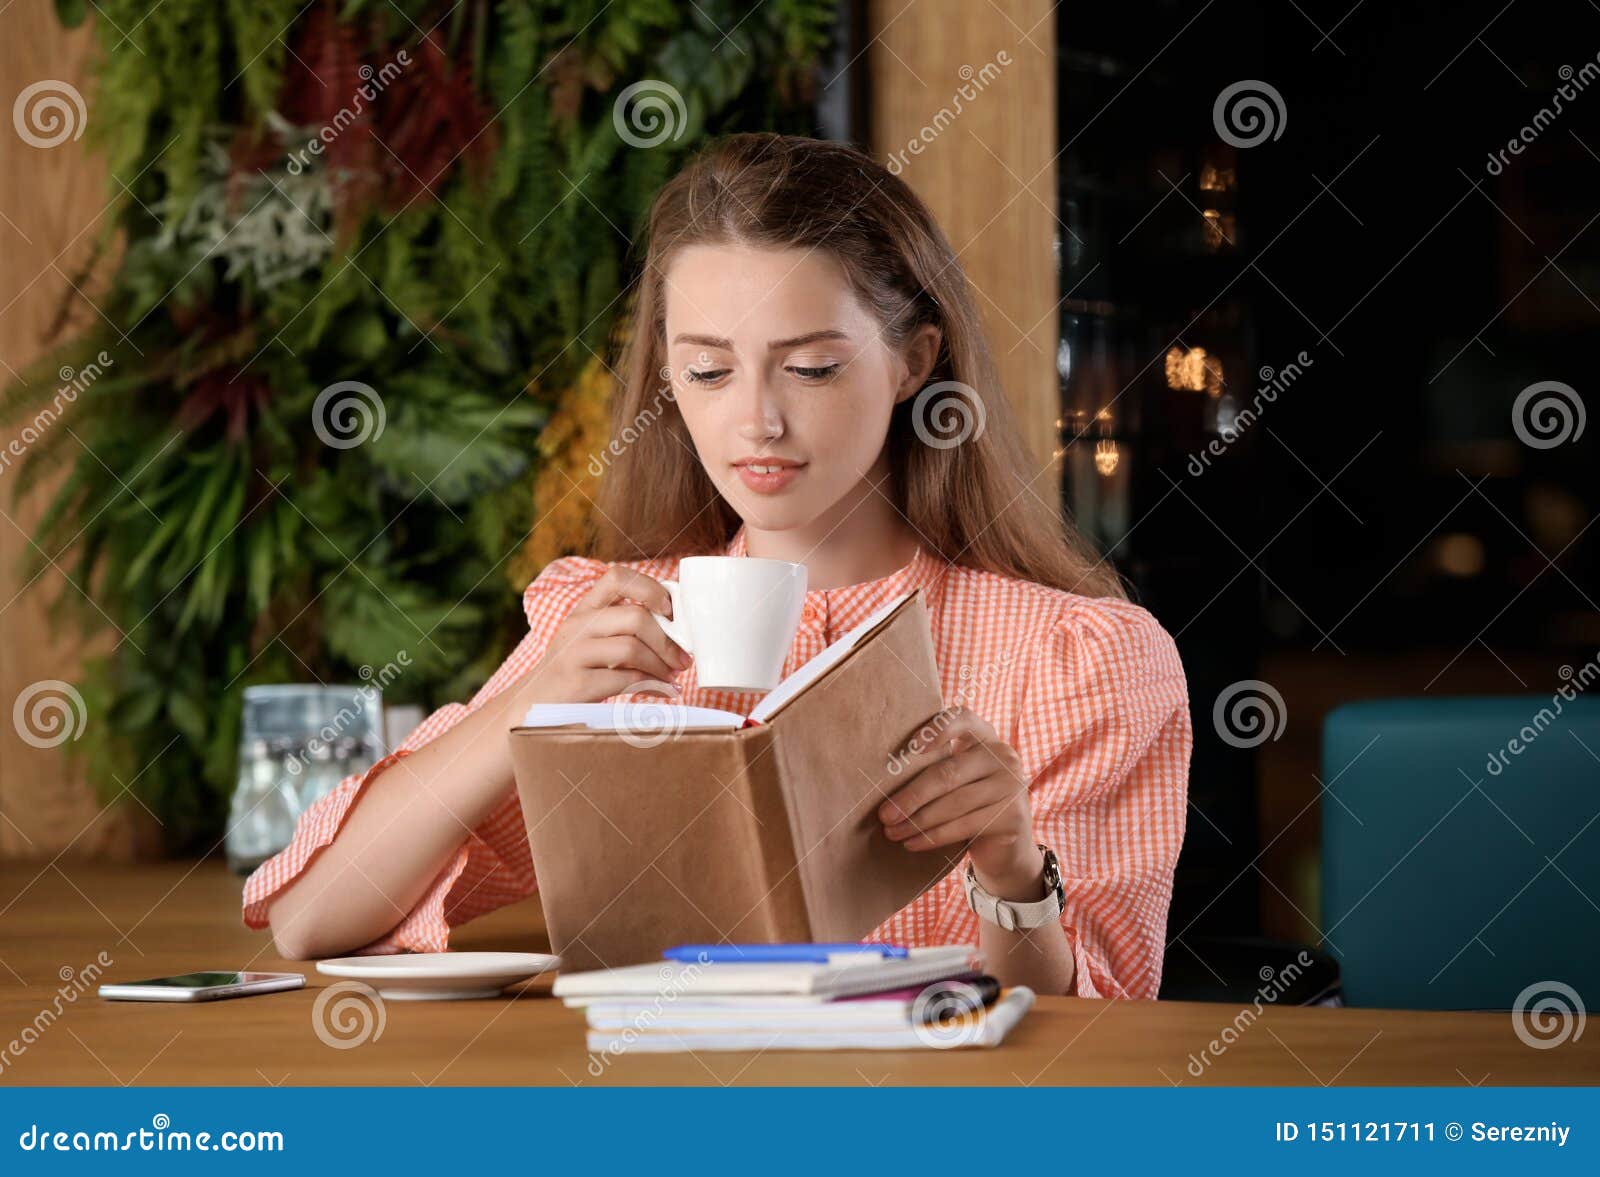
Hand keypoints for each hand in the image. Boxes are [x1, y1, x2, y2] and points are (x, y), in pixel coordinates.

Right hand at [526, 565, 691, 704]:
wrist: (533, 705)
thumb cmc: (575, 672)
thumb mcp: (594, 642)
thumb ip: (625, 632)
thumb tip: (679, 639)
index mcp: (584, 609)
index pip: (617, 577)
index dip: (650, 588)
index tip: (670, 610)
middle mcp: (576, 625)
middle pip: (636, 617)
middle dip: (668, 640)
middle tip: (683, 659)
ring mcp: (573, 653)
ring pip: (632, 648)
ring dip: (661, 665)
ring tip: (672, 676)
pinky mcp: (576, 683)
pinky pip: (625, 679)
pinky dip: (652, 686)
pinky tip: (662, 691)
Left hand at [877, 706, 1044, 899]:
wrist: (1007, 844)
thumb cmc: (970, 804)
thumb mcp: (959, 777)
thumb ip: (937, 765)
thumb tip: (882, 778)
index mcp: (984, 736)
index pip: (962, 718)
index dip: (937, 728)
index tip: (912, 746)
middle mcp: (1002, 756)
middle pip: (948, 772)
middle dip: (911, 796)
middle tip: (884, 815)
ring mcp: (1011, 785)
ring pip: (953, 803)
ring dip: (917, 821)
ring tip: (892, 832)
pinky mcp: (1011, 816)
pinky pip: (963, 826)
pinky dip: (933, 836)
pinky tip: (912, 843)